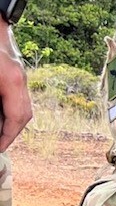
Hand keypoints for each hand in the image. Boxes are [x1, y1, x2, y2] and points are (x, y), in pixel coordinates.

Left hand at [0, 22, 31, 150]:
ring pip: (23, 104)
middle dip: (12, 132)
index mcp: (12, 80)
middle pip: (24, 114)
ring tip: (0, 131)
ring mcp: (19, 72)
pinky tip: (0, 111)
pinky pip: (18, 94)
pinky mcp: (13, 68)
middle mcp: (20, 78)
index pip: (17, 117)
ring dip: (12, 121)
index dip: (7, 137)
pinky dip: (11, 108)